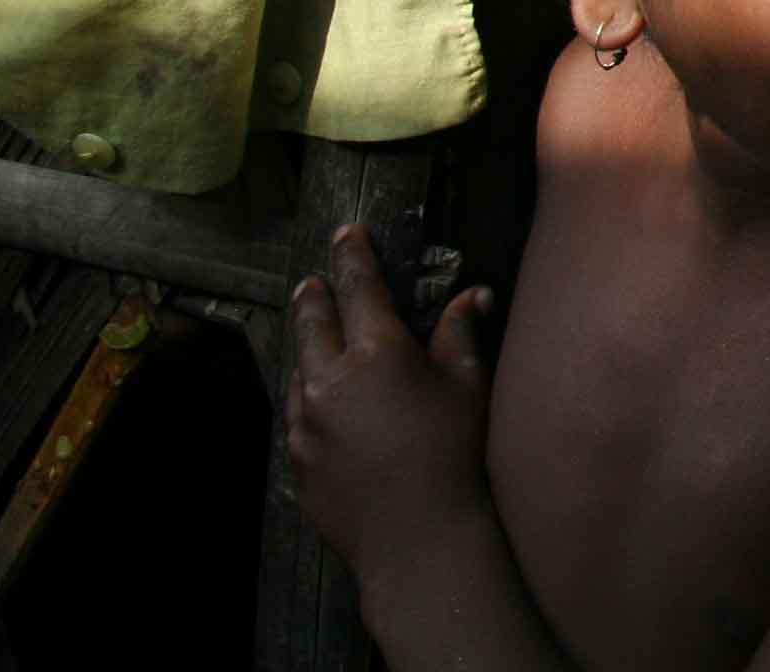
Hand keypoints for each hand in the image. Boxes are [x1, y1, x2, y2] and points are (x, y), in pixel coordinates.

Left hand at [282, 223, 496, 568]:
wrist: (417, 538)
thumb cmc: (454, 454)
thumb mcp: (467, 387)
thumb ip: (460, 334)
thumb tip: (472, 293)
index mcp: (375, 350)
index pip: (357, 286)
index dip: (352, 255)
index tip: (346, 233)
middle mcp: (328, 379)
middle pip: (313, 321)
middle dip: (315, 296)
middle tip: (314, 281)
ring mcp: (305, 422)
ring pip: (299, 368)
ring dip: (308, 346)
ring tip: (314, 336)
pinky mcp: (297, 459)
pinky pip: (298, 413)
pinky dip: (307, 394)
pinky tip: (320, 400)